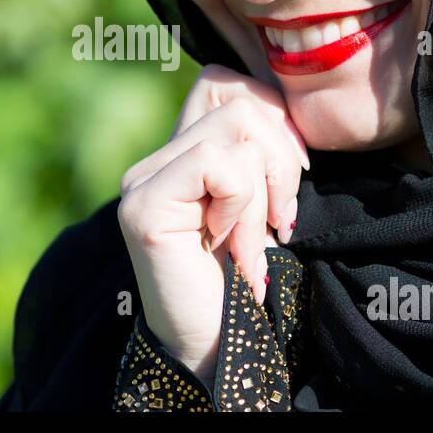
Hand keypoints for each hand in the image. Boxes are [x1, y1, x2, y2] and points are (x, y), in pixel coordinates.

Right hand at [117, 65, 308, 384]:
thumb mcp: (264, 204)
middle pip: (242, 103)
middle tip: (280, 222)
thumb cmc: (248, 282)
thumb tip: (287, 108)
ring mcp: (142, 181)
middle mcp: (154, 162)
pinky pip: (216, 165)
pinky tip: (229, 247)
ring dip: (264, 193)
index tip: (289, 180)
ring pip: (236, 130)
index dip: (274, 120)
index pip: (226, 84)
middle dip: (282, 163)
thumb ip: (261, 154)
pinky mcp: (143, 206)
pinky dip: (242, 205)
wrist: (218, 349)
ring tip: (253, 244)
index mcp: (181, 155)